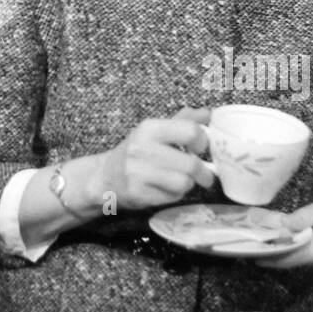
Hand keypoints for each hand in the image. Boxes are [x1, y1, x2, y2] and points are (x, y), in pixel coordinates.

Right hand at [91, 107, 214, 213]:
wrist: (104, 176)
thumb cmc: (134, 152)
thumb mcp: (154, 131)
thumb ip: (182, 121)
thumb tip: (208, 113)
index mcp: (149, 128)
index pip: (190, 131)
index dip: (203, 142)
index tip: (202, 148)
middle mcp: (142, 148)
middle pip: (191, 164)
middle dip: (203, 172)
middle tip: (204, 174)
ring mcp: (138, 173)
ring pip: (184, 183)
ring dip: (188, 184)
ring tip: (180, 181)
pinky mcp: (138, 194)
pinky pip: (172, 197)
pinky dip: (174, 195)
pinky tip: (165, 189)